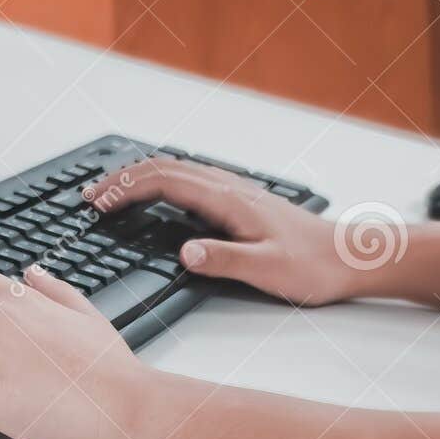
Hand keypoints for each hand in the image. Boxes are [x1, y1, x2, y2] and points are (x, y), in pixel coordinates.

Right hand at [83, 158, 358, 305]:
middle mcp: (230, 188)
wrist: (349, 256)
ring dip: (141, 176)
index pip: (166, 182)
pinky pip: (192, 179)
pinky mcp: (242, 200)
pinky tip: (159, 194)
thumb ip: (225, 259)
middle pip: (165, 168)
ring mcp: (236, 191)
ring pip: (178, 170)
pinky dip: (163, 180)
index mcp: (229, 201)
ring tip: (113, 190)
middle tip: (90, 194)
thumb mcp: (268, 269)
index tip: (98, 203)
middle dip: (123, 178)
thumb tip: (186, 251)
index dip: (126, 189)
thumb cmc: (314, 265)